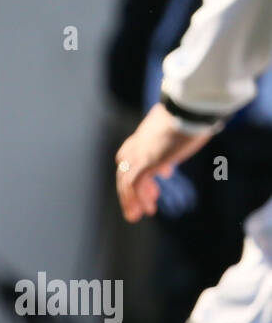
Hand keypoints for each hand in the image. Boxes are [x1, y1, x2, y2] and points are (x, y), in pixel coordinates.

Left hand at [115, 102, 212, 221]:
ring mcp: (138, 154)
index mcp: (144, 133)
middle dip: (131, 188)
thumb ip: (183, 130)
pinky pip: (134, 186)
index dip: (142, 165)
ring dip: (131, 200)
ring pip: (126, 181)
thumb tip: (197, 128)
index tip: (165, 174)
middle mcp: (137, 144)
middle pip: (125, 169)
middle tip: (142, 203)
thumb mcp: (185, 122)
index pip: (133, 151)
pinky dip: (138, 199)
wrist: (190, 107)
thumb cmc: (195, 111)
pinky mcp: (144, 164)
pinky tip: (148, 209)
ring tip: (138, 215)